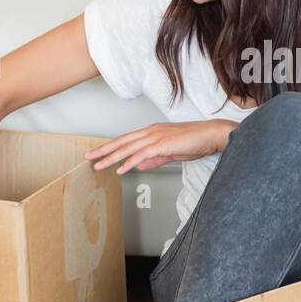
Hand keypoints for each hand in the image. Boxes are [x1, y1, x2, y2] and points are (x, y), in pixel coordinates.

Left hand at [83, 120, 234, 173]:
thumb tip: (138, 166)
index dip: (112, 146)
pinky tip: (120, 169)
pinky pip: (141, 155)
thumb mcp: (171, 153)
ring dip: (111, 157)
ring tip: (98, 165)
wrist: (212, 134)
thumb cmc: (196, 141)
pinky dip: (129, 162)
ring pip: (128, 148)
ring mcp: (156, 137)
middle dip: (104, 150)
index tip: (99, 152)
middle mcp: (151, 132)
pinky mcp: (162, 145)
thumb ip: (154, 159)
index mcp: (153, 132)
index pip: (127, 140)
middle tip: (89, 157)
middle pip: (122, 141)